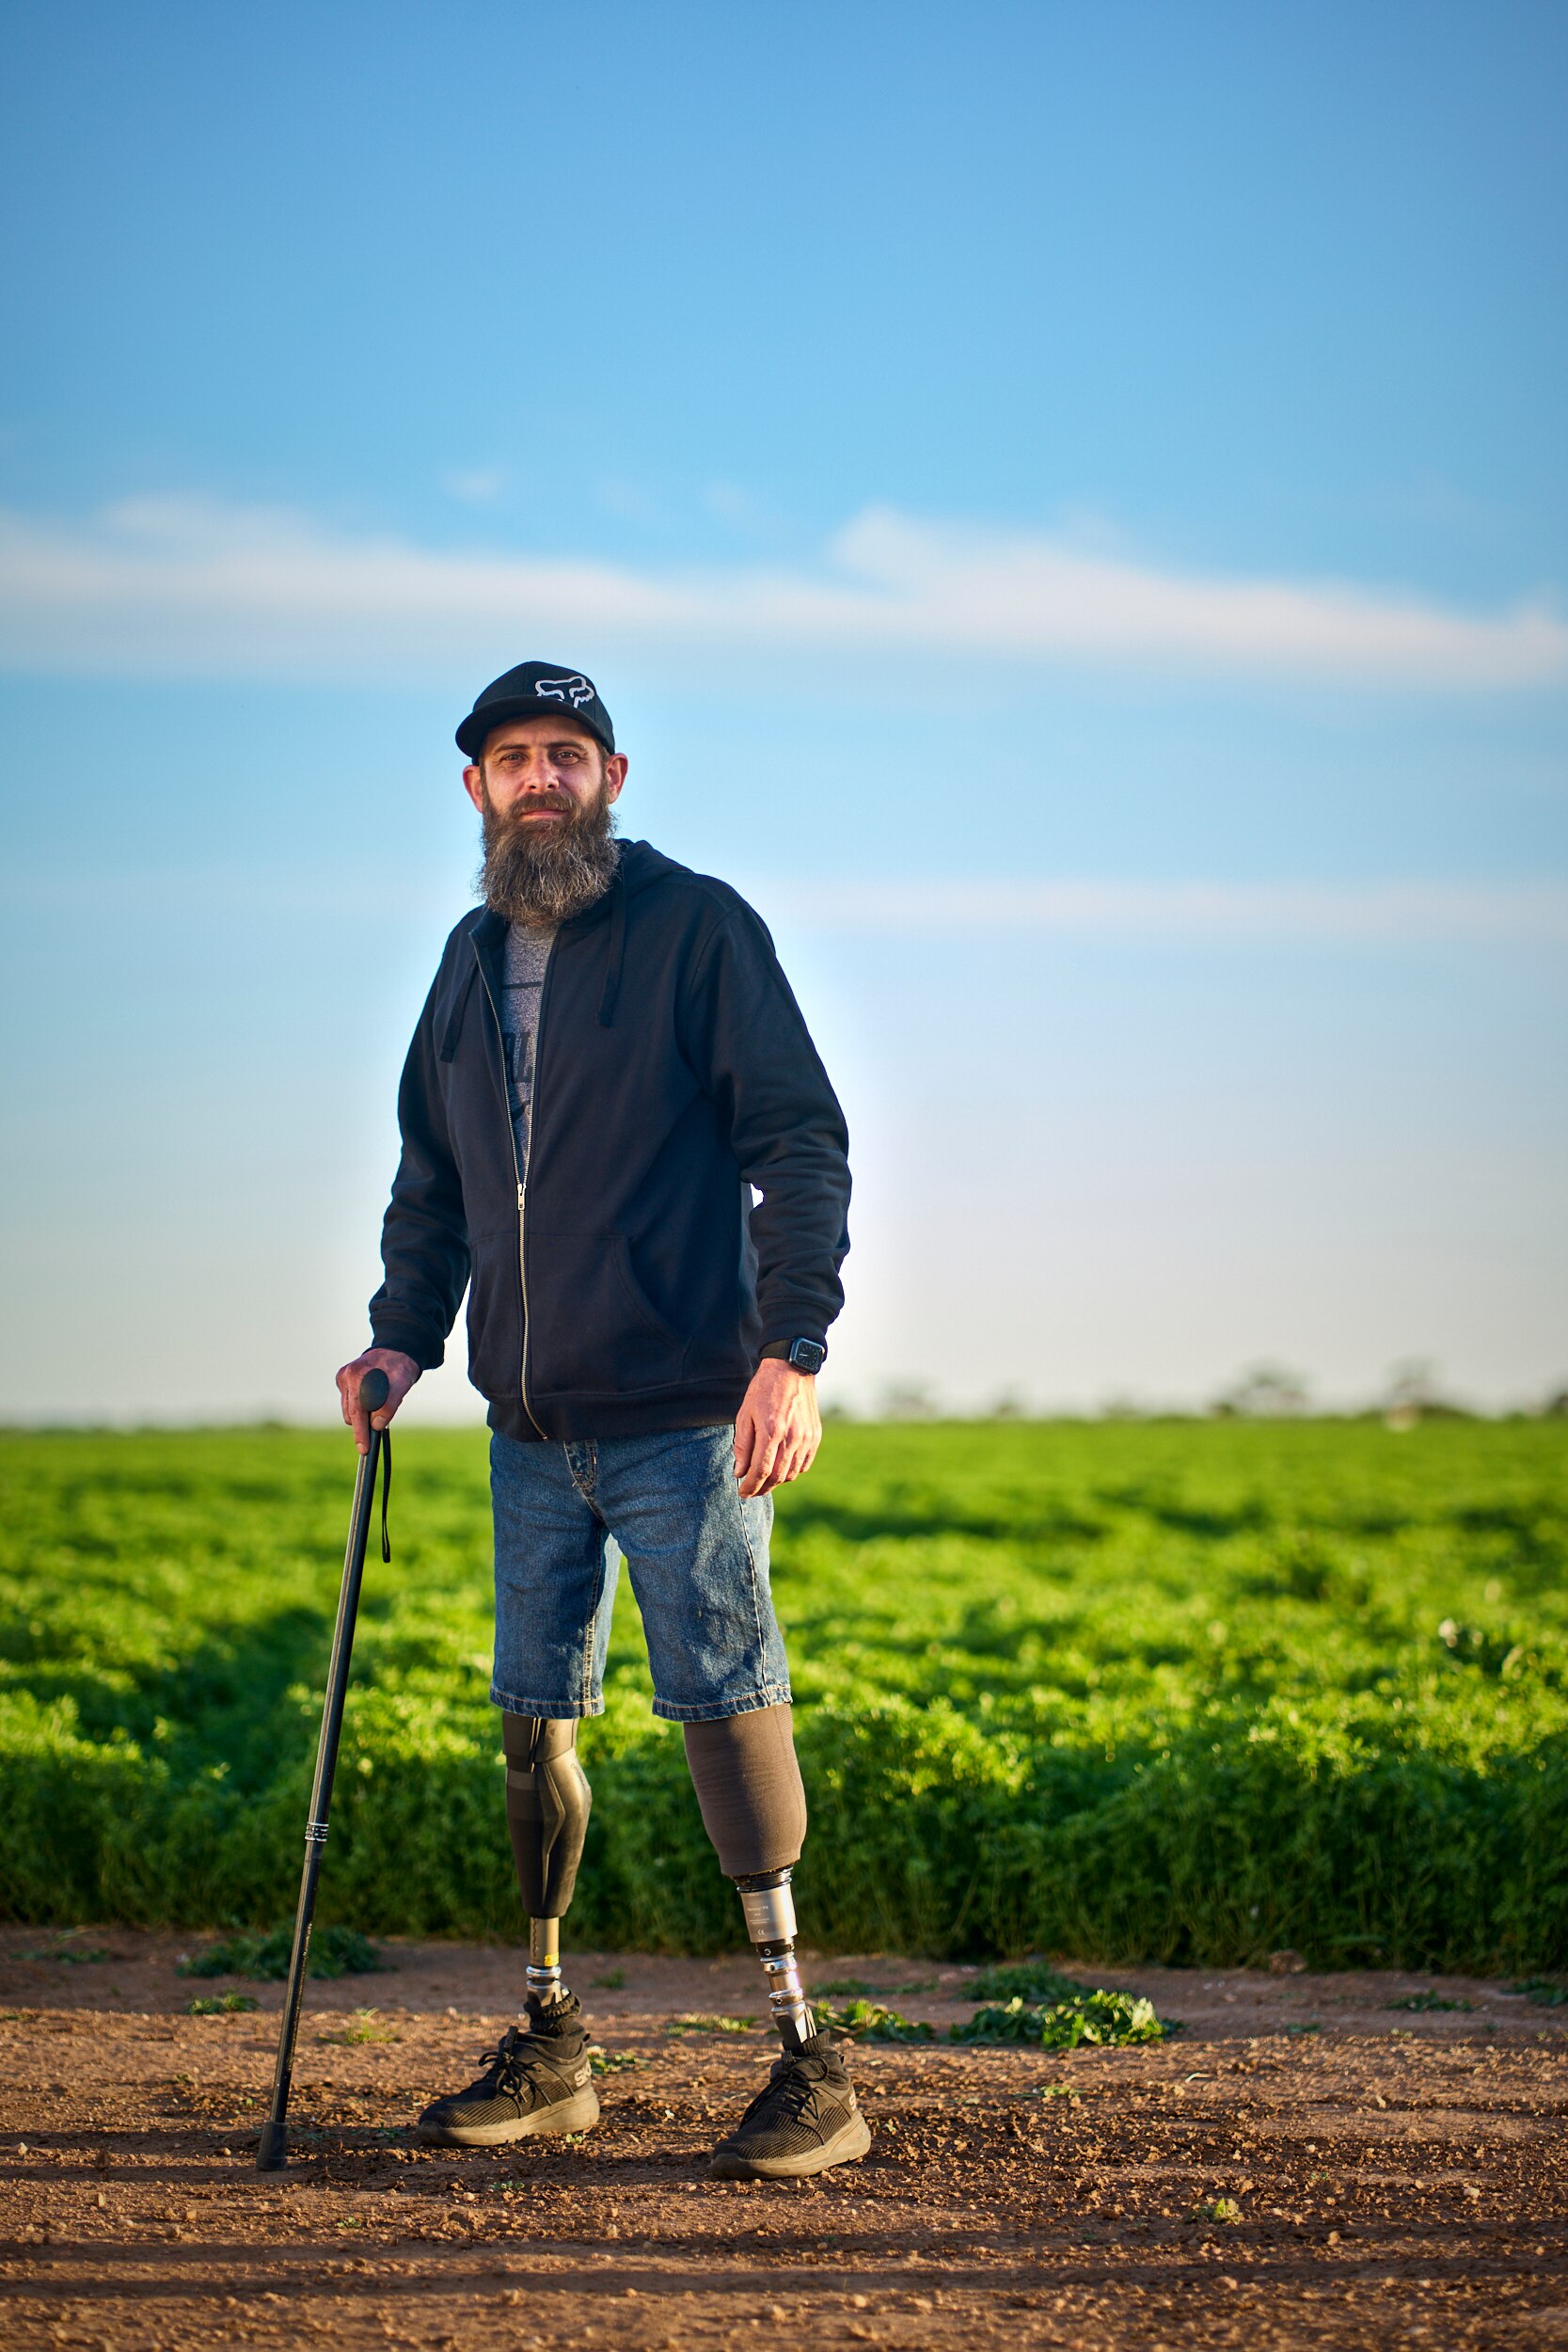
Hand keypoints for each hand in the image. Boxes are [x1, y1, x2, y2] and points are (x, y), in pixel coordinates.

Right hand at [335, 1348, 420, 1454]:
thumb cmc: (400, 1368)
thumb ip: (389, 1405)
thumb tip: (375, 1426)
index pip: (357, 1411)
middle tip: (370, 1441)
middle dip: (362, 1427)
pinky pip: (349, 1404)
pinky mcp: (342, 1381)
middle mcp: (347, 1376)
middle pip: (351, 1413)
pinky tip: (371, 1399)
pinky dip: (360, 1407)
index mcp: (358, 1374)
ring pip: (349, 1411)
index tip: (364, 1449)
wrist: (396, 1351)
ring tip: (379, 1406)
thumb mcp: (402, 1385)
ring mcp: (343, 1378)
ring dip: (363, 1415)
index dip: (361, 1433)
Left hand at [733, 1358, 822, 1498]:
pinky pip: (804, 1464)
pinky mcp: (815, 1436)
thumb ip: (742, 1446)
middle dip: (761, 1488)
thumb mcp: (745, 1415)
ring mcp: (806, 1438)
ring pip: (792, 1474)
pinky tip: (781, 1469)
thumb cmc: (763, 1391)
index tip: (742, 1492)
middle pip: (777, 1477)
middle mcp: (792, 1438)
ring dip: (776, 1482)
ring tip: (764, 1481)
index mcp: (771, 1432)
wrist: (791, 1370)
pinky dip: (792, 1472)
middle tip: (751, 1491)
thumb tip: (740, 1472)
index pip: (761, 1471)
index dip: (750, 1486)